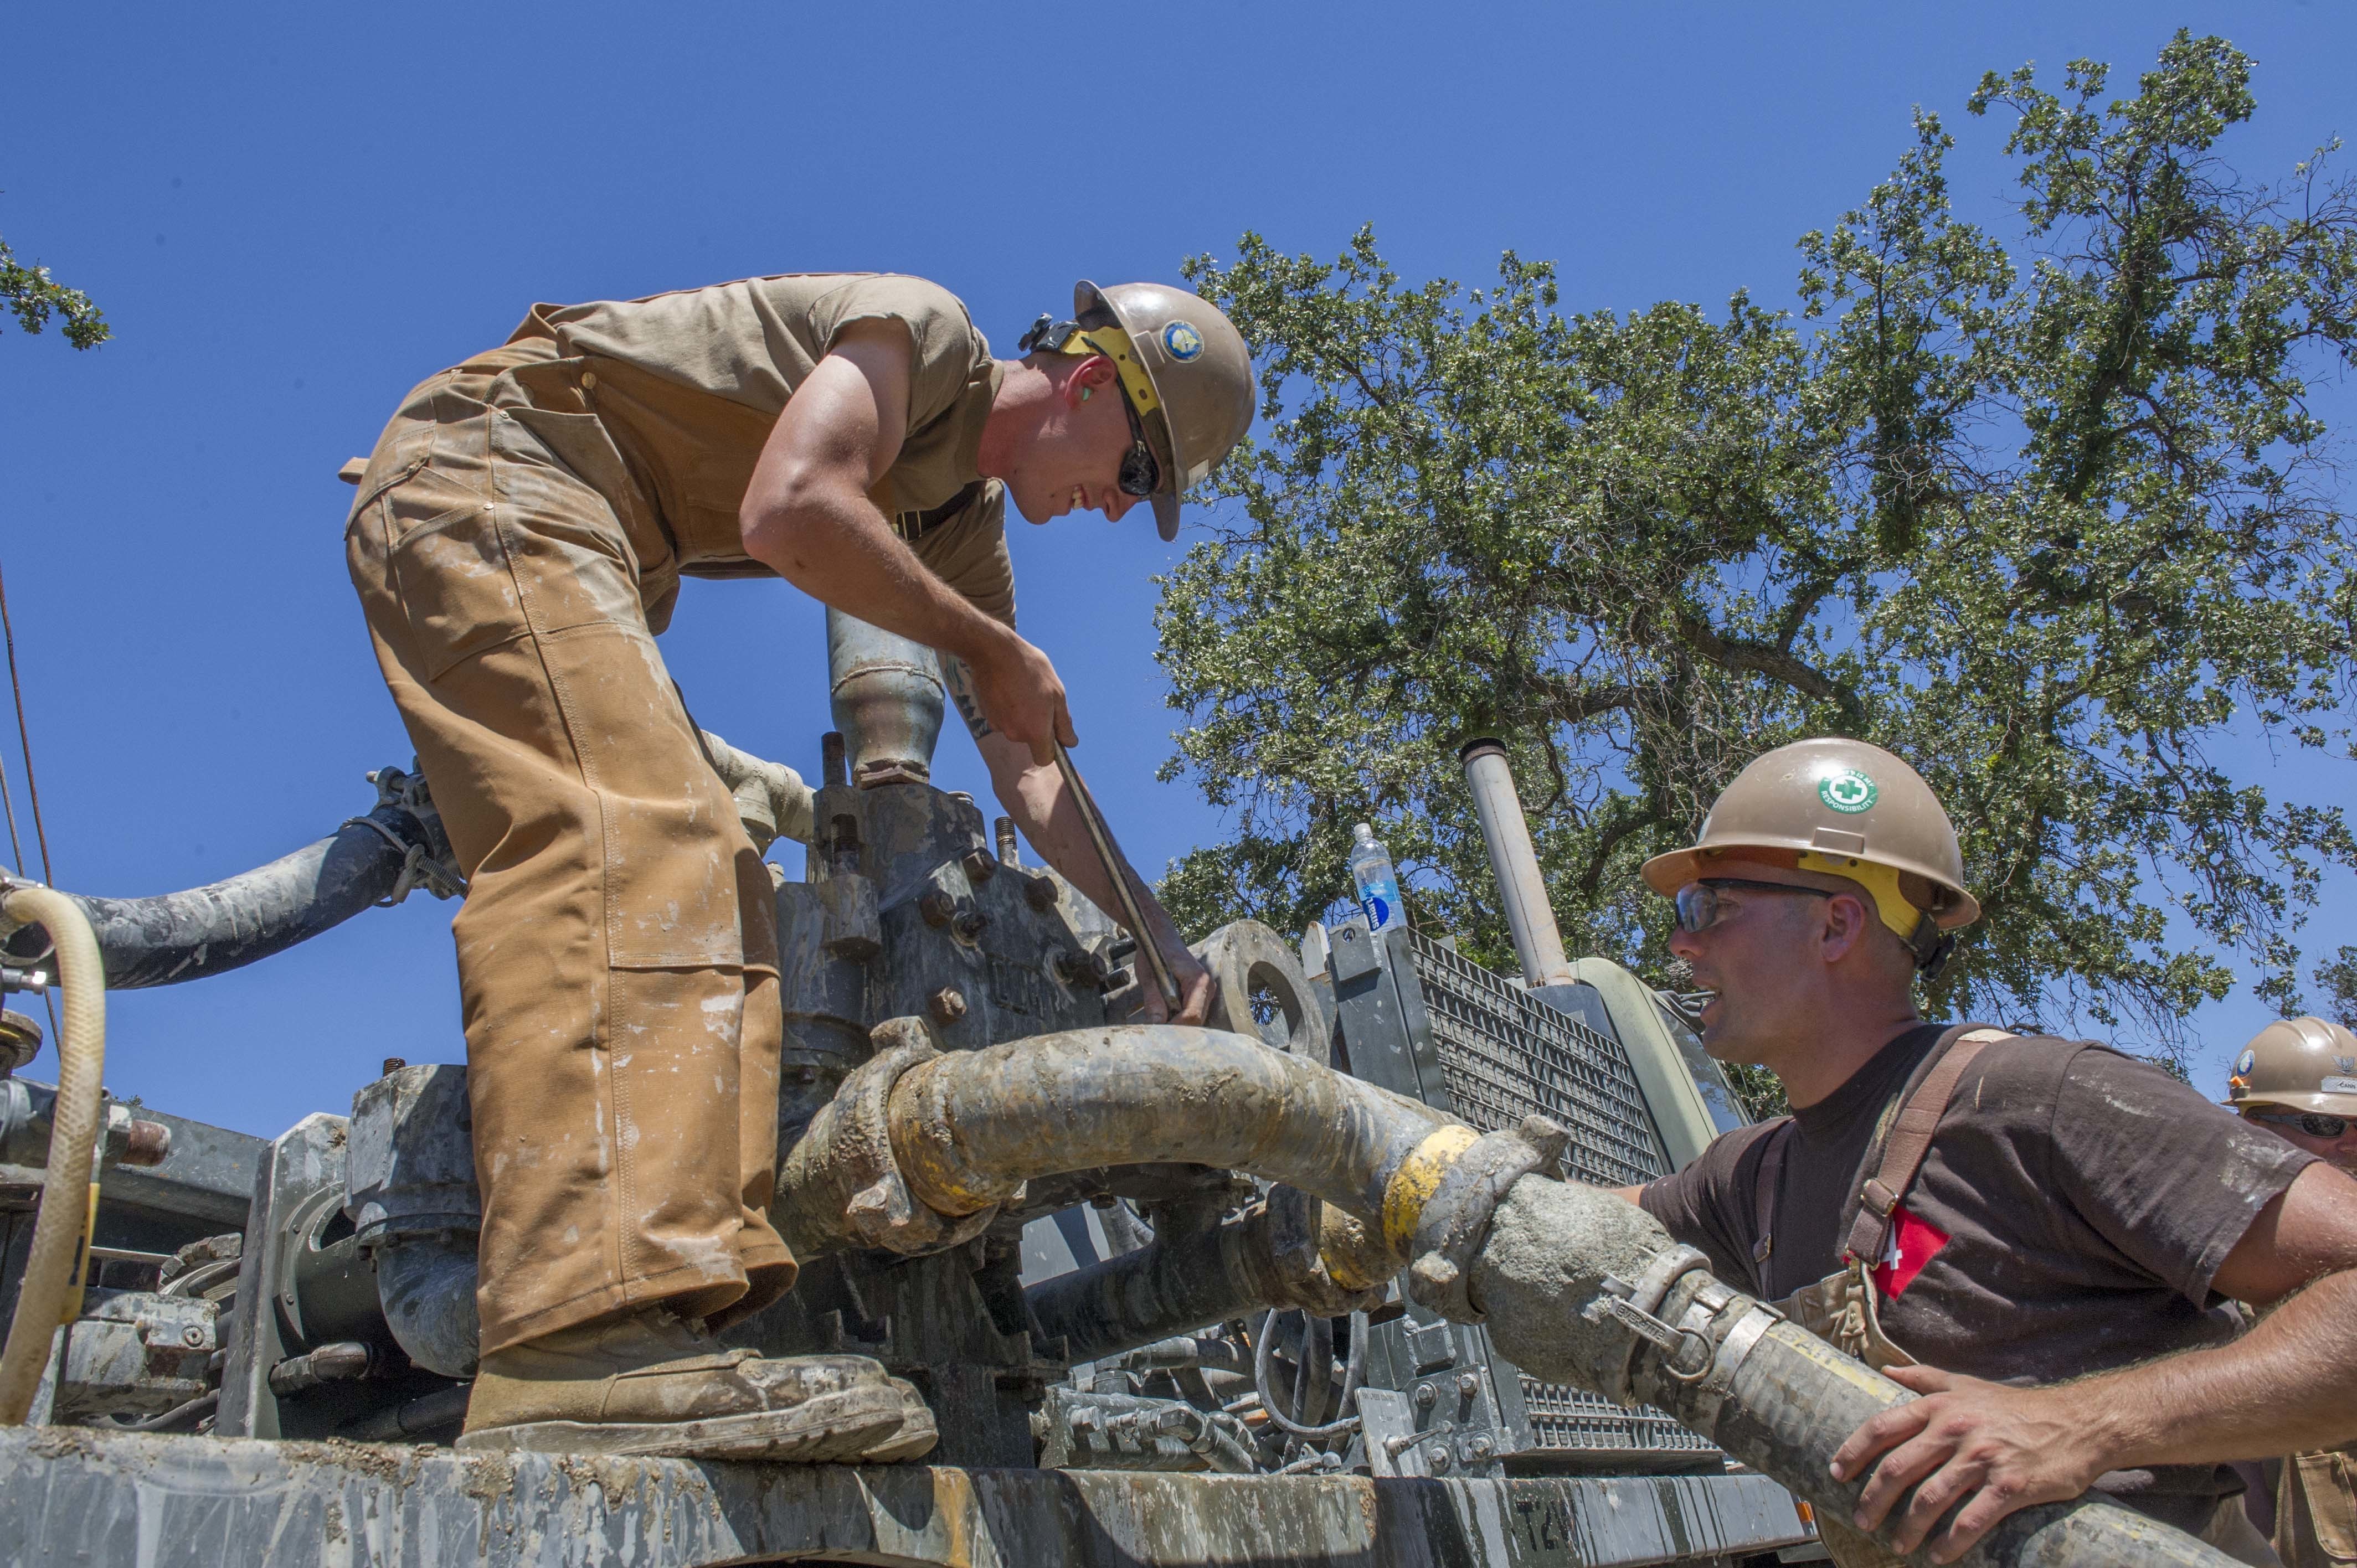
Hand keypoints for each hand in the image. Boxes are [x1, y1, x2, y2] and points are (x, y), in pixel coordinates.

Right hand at [965, 630, 1075, 765]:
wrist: (994, 652)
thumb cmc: (1030, 669)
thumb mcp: (1057, 694)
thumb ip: (1064, 723)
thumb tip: (1070, 743)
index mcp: (1035, 731)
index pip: (1044, 759)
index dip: (1051, 749)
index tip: (1053, 731)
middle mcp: (1015, 734)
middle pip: (1030, 740)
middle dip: (1037, 725)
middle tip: (1039, 698)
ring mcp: (998, 725)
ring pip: (1016, 728)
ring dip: (1022, 715)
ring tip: (1023, 689)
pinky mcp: (987, 715)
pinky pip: (1004, 719)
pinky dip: (1008, 708)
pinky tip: (1009, 689)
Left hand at [1139, 944, 1217, 1025]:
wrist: (1160, 937)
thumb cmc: (1155, 951)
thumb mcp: (1149, 977)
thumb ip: (1154, 1001)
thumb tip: (1157, 1023)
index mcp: (1198, 980)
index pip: (1192, 1015)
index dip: (1175, 1027)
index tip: (1158, 1032)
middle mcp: (1208, 987)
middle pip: (1196, 1021)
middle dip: (1176, 1028)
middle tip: (1156, 1030)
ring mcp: (1206, 991)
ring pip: (1195, 1020)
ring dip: (1177, 1023)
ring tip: (1159, 1021)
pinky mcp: (1200, 995)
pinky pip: (1192, 1013)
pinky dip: (1179, 1018)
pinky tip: (1166, 1014)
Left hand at [1828, 1366, 2106, 1562]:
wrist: (2077, 1423)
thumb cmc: (2016, 1407)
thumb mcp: (1966, 1385)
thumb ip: (1925, 1379)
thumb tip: (1885, 1371)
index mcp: (1940, 1406)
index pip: (1882, 1427)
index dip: (1854, 1452)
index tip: (1836, 1473)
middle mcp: (1955, 1430)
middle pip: (1898, 1468)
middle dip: (1874, 1498)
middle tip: (1862, 1520)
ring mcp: (1982, 1458)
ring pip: (1930, 1499)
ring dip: (1908, 1527)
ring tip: (1897, 1544)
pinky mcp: (2009, 1486)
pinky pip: (1971, 1521)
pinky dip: (1950, 1543)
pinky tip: (1938, 1556)